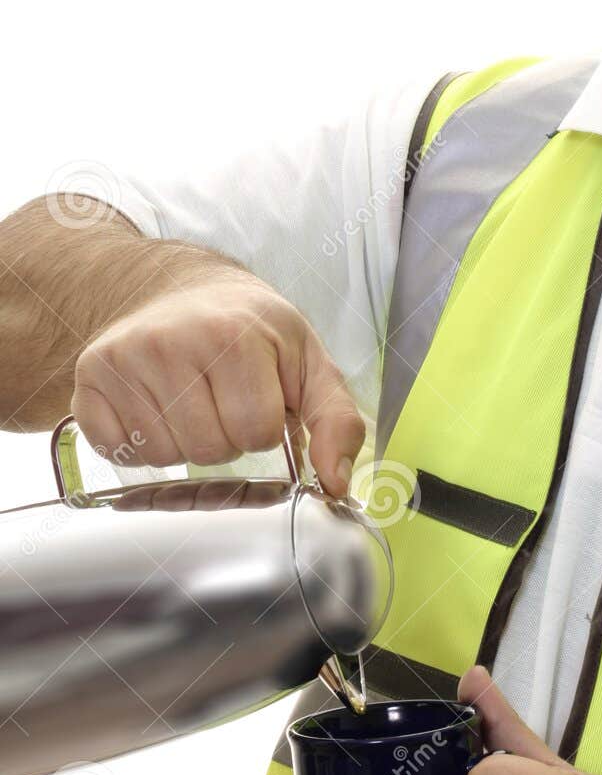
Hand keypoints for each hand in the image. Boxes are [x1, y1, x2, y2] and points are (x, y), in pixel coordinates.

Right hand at [71, 271, 363, 497]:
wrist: (183, 291)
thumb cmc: (252, 331)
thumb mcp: (309, 363)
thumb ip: (336, 422)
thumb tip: (335, 484)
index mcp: (236, 333)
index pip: (256, 432)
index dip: (263, 427)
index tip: (257, 397)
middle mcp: (173, 340)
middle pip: (209, 449)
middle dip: (226, 437)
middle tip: (222, 399)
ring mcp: (125, 357)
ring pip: (166, 455)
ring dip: (186, 442)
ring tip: (191, 400)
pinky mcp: (91, 376)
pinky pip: (121, 449)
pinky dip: (142, 443)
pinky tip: (155, 405)